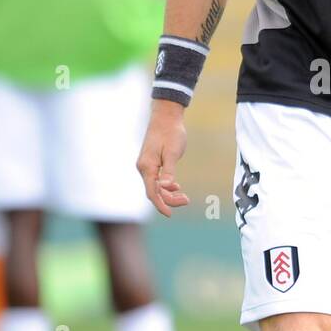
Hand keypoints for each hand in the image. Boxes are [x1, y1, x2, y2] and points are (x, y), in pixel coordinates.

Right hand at [137, 100, 189, 216]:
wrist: (166, 116)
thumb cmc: (171, 132)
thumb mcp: (172, 152)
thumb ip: (169, 171)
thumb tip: (167, 187)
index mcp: (147, 166)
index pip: (152, 192)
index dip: (161, 205)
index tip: (170, 214)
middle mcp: (143, 167)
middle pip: (154, 191)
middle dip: (169, 199)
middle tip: (186, 200)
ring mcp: (146, 165)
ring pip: (155, 186)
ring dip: (168, 193)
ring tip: (184, 196)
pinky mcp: (151, 162)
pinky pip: (156, 179)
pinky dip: (166, 186)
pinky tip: (176, 187)